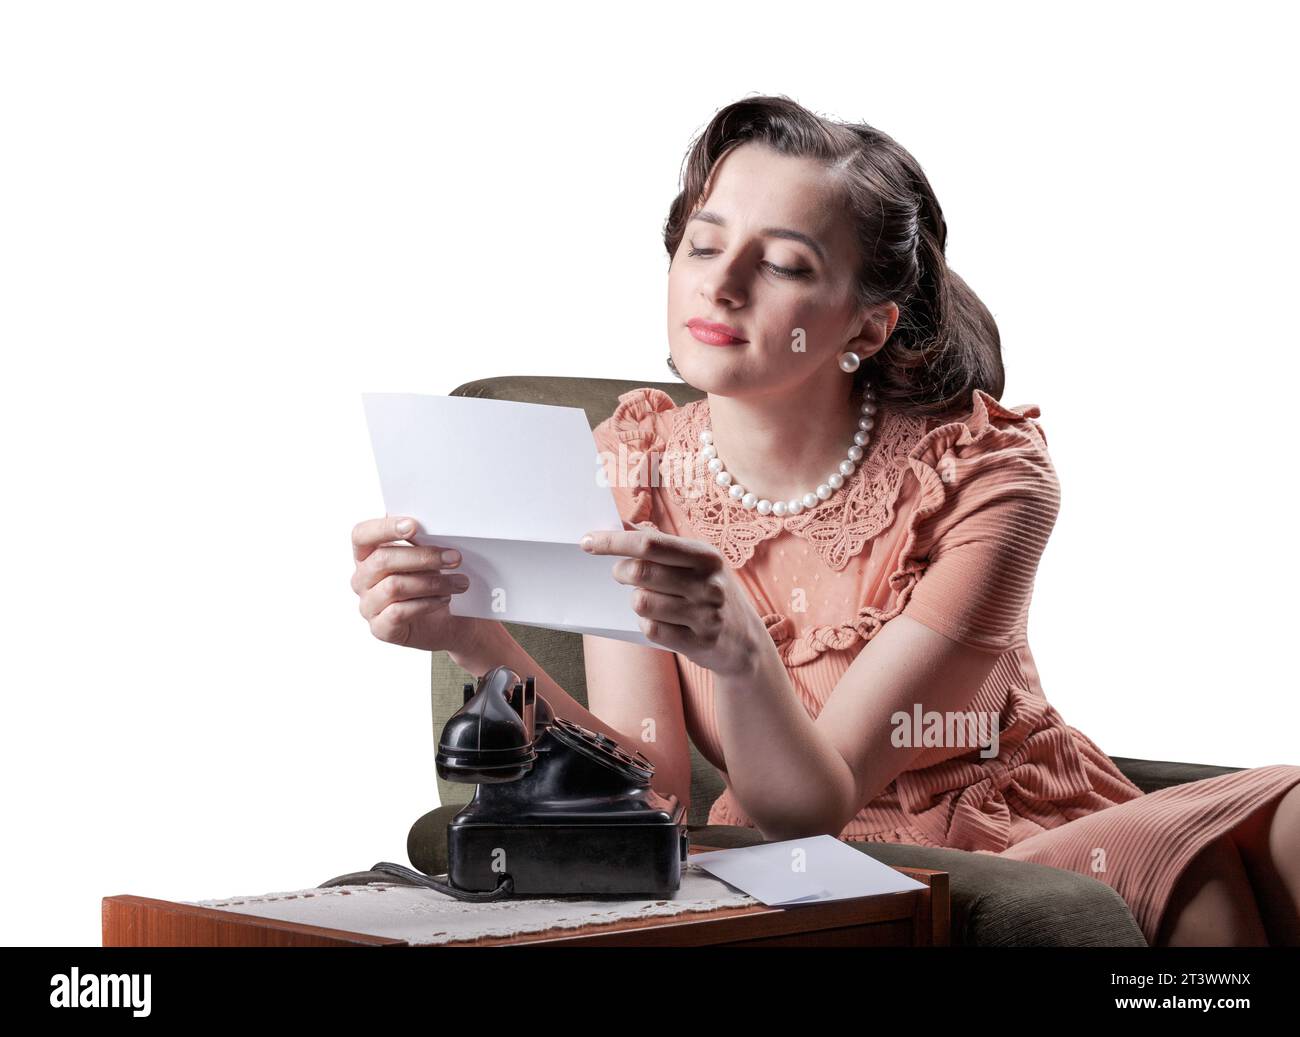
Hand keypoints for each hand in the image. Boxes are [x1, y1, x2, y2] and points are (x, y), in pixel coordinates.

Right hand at [351, 516, 479, 652]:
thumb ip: (420, 542)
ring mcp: (368, 605)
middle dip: (423, 556)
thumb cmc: (430, 582)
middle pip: (382, 559)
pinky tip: (445, 599)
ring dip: (433, 582)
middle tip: (455, 557)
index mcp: (367, 555)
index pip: (362, 535)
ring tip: (459, 582)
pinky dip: (427, 603)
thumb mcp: (426, 558)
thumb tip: (433, 527)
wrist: (443, 622)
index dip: (384, 528)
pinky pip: (399, 612)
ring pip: (394, 586)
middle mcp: (362, 579)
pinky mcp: (380, 628)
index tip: (414, 526)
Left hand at [580, 527, 767, 677]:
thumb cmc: (712, 593)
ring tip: (648, 600)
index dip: (613, 542)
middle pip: (641, 572)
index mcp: (705, 555)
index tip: (587, 541)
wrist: (746, 642)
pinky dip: (647, 624)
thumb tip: (622, 525)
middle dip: (621, 572)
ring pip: (642, 603)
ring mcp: (705, 614)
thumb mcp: (698, 563)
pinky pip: (651, 630)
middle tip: (620, 573)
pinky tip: (659, 621)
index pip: (649, 543)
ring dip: (636, 601)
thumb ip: (662, 544)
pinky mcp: (699, 642)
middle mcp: (708, 583)